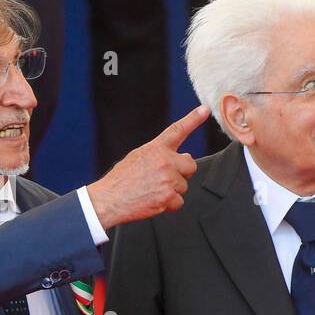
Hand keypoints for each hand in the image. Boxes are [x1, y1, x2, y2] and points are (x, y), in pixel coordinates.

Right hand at [86, 104, 208, 228]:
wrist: (109, 199)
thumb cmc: (120, 180)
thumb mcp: (137, 158)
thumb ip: (159, 155)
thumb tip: (182, 157)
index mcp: (155, 149)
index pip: (177, 130)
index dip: (193, 119)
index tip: (204, 110)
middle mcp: (164, 161)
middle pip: (191, 165)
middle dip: (182, 172)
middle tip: (166, 178)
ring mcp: (168, 179)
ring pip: (183, 186)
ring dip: (172, 190)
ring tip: (152, 191)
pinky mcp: (168, 197)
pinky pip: (179, 202)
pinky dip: (169, 204)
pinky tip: (154, 201)